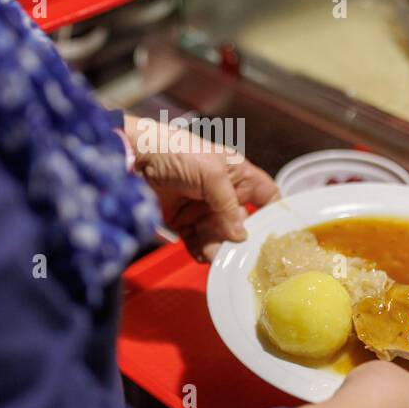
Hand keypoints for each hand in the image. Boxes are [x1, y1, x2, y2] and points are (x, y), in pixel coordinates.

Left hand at [124, 116, 278, 261]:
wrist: (134, 157)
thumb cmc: (177, 152)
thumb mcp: (211, 173)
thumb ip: (228, 204)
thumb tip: (241, 235)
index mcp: (238, 175)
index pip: (266, 196)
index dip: (273, 214)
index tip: (274, 235)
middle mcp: (223, 193)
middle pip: (242, 224)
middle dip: (239, 239)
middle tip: (235, 251)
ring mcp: (203, 208)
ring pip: (219, 236)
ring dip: (218, 247)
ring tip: (212, 254)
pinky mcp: (182, 221)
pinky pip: (197, 241)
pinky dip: (199, 250)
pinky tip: (199, 255)